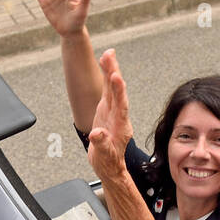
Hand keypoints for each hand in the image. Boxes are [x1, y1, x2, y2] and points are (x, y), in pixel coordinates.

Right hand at [87, 49, 133, 183]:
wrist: (109, 165)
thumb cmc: (108, 162)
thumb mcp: (105, 156)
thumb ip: (102, 144)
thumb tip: (98, 134)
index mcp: (121, 126)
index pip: (121, 105)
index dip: (118, 91)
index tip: (116, 77)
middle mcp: (119, 116)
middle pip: (117, 91)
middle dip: (114, 73)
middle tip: (110, 56)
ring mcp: (113, 112)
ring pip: (112, 88)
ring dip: (110, 71)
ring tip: (108, 54)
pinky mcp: (107, 110)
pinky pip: (107, 91)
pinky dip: (106, 78)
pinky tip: (106, 65)